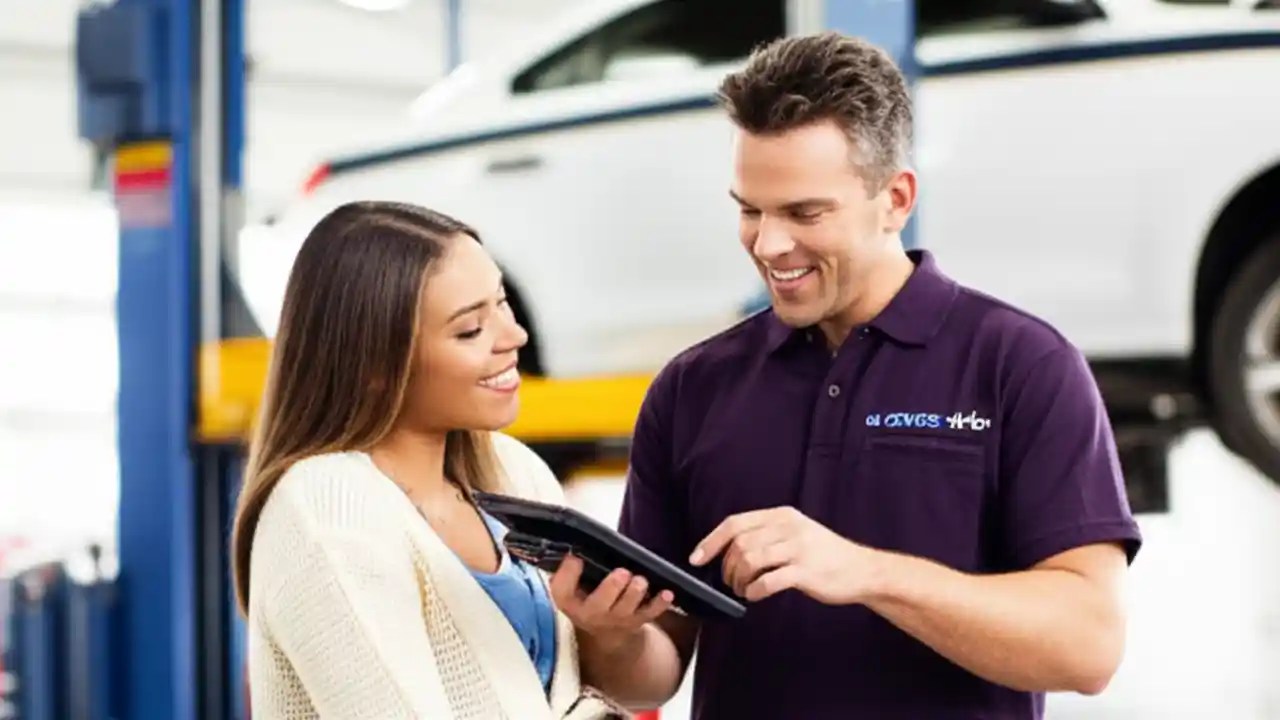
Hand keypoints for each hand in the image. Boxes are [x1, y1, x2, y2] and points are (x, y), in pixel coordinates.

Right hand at [548, 554, 674, 655]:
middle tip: (621, 573)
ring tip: (640, 580)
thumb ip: (570, 571)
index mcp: (571, 603)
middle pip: (599, 605)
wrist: (607, 634)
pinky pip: (650, 614)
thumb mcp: (573, 588)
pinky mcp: (637, 621)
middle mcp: (592, 614)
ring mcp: (616, 620)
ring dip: (635, 593)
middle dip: (611, 588)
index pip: (562, 592)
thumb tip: (572, 547)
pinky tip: (667, 593)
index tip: (575, 558)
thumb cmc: (589, 599)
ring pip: (626, 609)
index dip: (567, 575)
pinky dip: (660, 604)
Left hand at [689, 506, 880, 604]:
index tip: (697, 558)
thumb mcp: (797, 533)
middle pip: (739, 544)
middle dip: (726, 567)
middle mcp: (788, 527)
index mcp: (782, 515)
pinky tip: (755, 596)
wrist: (863, 570)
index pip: (735, 523)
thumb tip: (730, 550)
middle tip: (729, 581)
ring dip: (738, 580)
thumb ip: (768, 535)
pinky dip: (754, 591)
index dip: (711, 541)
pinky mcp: (805, 571)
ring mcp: (797, 548)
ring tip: (742, 589)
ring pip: (749, 561)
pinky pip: (767, 581)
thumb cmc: (826, 555)